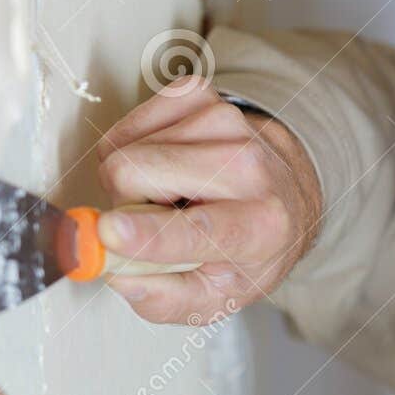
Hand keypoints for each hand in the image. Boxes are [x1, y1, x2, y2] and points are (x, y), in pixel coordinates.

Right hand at [94, 75, 322, 324]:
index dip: (148, 232)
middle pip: (137, 171)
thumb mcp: (220, 296)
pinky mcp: (199, 94)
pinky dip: (134, 149)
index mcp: (261, 226)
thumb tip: (117, 277)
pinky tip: (167, 165)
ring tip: (170, 194)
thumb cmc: (248, 247)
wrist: (284, 190)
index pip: (198, 229)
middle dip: (125, 204)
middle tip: (156, 218)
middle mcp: (249, 167)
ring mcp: (225, 122)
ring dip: (133, 180)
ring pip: (124, 149)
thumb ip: (166, 300)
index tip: (110, 232)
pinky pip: (126, 125)